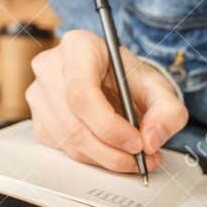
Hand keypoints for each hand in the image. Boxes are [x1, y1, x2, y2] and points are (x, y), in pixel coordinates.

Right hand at [25, 29, 188, 173]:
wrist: (116, 82)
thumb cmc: (131, 80)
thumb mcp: (160, 89)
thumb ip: (167, 112)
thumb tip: (151, 140)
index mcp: (78, 47)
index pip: (82, 93)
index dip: (109, 126)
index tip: (136, 143)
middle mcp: (51, 67)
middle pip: (74, 123)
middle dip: (111, 151)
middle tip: (141, 159)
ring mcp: (39, 94)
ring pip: (68, 141)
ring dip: (104, 159)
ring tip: (133, 158)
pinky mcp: (39, 120)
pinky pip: (62, 150)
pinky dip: (91, 159)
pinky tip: (111, 152)